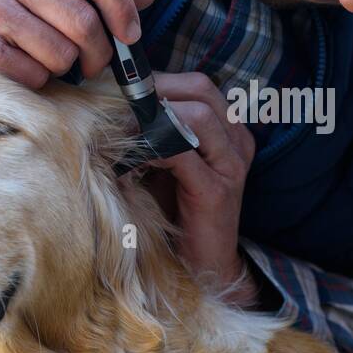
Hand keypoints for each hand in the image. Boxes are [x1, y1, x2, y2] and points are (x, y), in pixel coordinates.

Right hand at [0, 0, 155, 88]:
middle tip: (91, 65)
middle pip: (84, 21)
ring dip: (61, 68)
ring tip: (39, 59)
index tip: (130, 33)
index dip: (122, 7)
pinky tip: (16, 68)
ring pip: (62, 53)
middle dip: (97, 53)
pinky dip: (35, 80)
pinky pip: (34, 74)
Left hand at [142, 72, 256, 304]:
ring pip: (196, 114)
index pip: (197, 85)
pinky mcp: (216, 191)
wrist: (202, 268)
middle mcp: (238, 142)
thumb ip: (155, 133)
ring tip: (124, 137)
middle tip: (119, 110)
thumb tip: (114, 103)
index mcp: (230, 131)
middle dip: (154, 94)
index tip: (123, 96)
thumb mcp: (166, 164)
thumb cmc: (177, 214)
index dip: (158, 83)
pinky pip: (182, 152)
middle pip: (200, 89)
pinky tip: (131, 165)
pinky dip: (151, 149)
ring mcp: (231, 166)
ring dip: (152, 120)